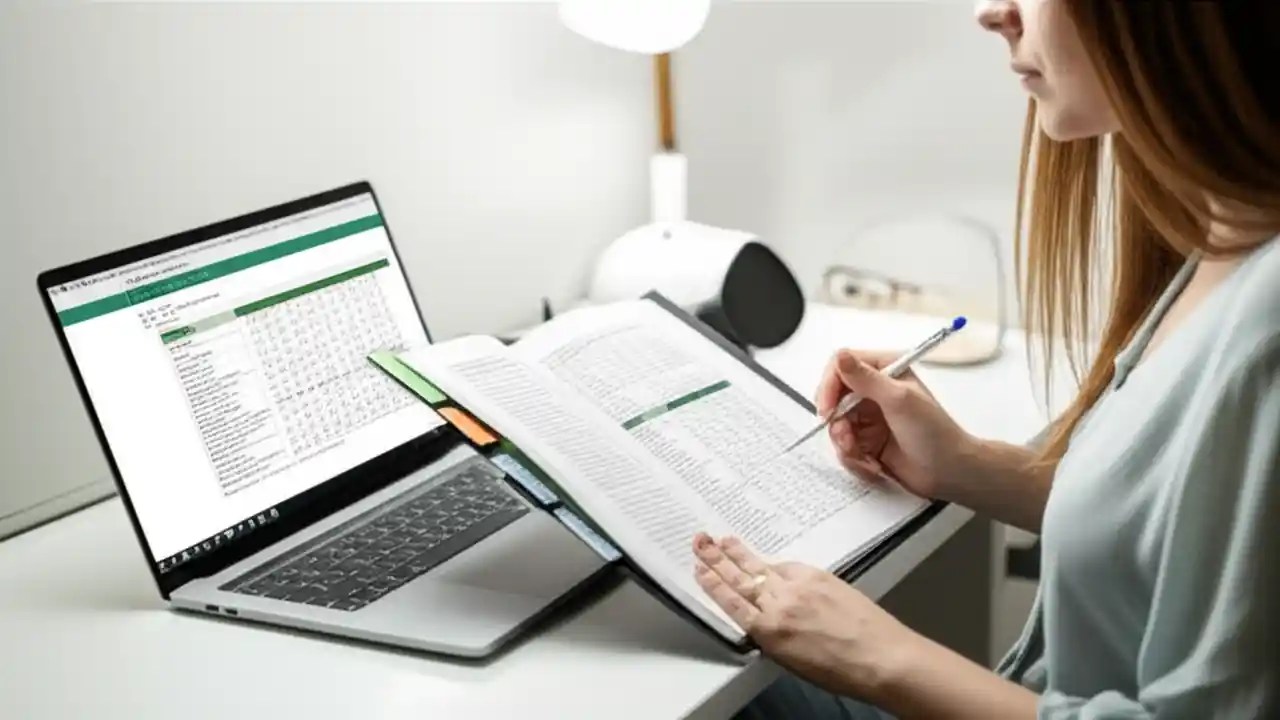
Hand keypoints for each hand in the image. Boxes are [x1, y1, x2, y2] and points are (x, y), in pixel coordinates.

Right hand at [692, 533, 920, 700]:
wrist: (881, 657)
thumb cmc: (841, 670)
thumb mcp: (791, 660)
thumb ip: (771, 635)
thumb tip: (762, 618)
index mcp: (768, 631)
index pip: (730, 601)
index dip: (711, 583)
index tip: (699, 569)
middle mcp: (779, 604)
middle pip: (740, 577)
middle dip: (717, 559)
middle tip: (700, 542)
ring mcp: (799, 586)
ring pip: (761, 566)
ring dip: (739, 553)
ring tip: (723, 539)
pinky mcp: (819, 576)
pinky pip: (789, 566)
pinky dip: (774, 563)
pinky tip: (766, 560)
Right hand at [815, 349, 976, 499]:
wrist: (949, 471)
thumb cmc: (934, 432)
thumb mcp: (899, 400)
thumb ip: (867, 378)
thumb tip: (841, 356)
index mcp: (884, 370)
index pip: (841, 367)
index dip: (829, 387)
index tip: (828, 410)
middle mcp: (874, 390)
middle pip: (832, 398)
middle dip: (836, 422)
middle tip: (846, 438)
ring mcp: (869, 416)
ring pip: (836, 425)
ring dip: (845, 444)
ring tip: (863, 456)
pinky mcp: (867, 440)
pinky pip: (844, 446)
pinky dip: (853, 458)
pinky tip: (872, 464)